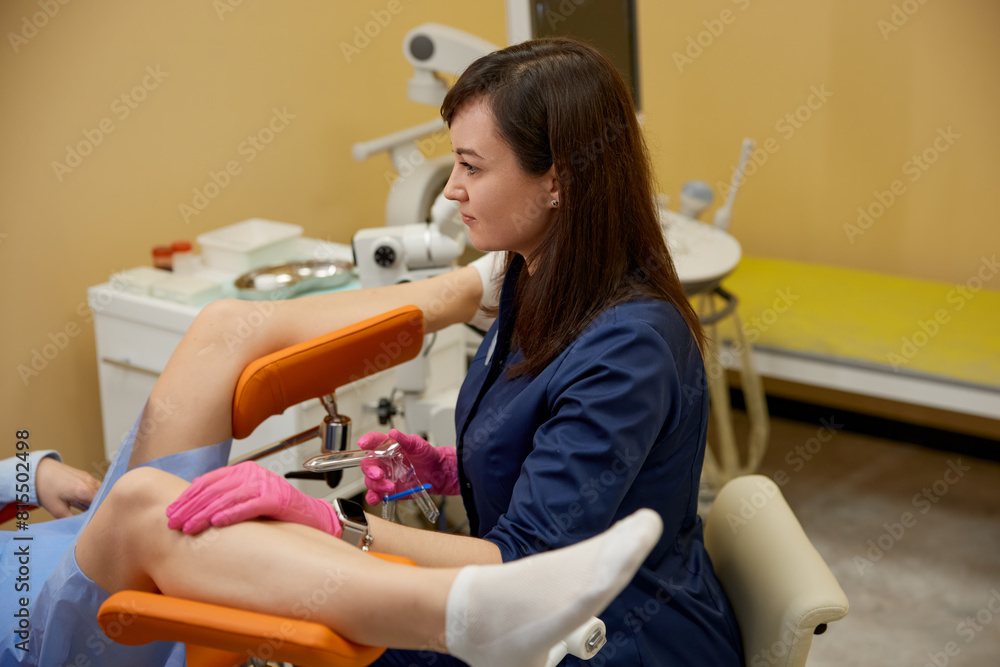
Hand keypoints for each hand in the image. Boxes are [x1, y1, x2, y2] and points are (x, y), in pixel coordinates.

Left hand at [35, 457, 100, 517]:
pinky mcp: (86, 475)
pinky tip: (85, 501)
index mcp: (85, 491)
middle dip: (101, 508)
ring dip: (98, 501)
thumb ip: (71, 519)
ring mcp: (89, 477)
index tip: (98, 522)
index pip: (102, 505)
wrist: (38, 471)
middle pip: (104, 498)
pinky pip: (96, 486)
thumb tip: (80, 526)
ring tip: (89, 510)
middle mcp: (90, 483)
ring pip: (101, 492)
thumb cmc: (46, 489)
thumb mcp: (57, 509)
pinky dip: (94, 494)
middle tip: (94, 518)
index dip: (102, 514)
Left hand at [166, 461, 341, 536]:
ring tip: (189, 528)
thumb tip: (192, 513)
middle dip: (190, 507)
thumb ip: (224, 501)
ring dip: (205, 514)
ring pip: (227, 497)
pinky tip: (217, 524)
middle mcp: (251, 473)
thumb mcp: (246, 501)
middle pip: (213, 490)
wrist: (311, 517)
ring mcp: (264, 484)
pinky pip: (249, 505)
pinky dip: (232, 514)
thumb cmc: (276, 512)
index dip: (186, 497)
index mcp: (242, 471)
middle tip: (174, 523)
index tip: (171, 512)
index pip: (207, 482)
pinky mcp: (276, 498)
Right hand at [357, 429, 459, 505]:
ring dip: (376, 485)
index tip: (363, 443)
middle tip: (379, 474)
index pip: (374, 441)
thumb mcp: (417, 444)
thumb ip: (404, 439)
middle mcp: (383, 461)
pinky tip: (377, 498)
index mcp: (388, 447)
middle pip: (367, 464)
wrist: (436, 472)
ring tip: (390, 486)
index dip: (367, 441)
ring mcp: (384, 476)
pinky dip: (372, 497)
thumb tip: (393, 433)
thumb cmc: (426, 455)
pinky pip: (375, 495)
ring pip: (370, 481)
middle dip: (370, 470)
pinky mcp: (387, 490)